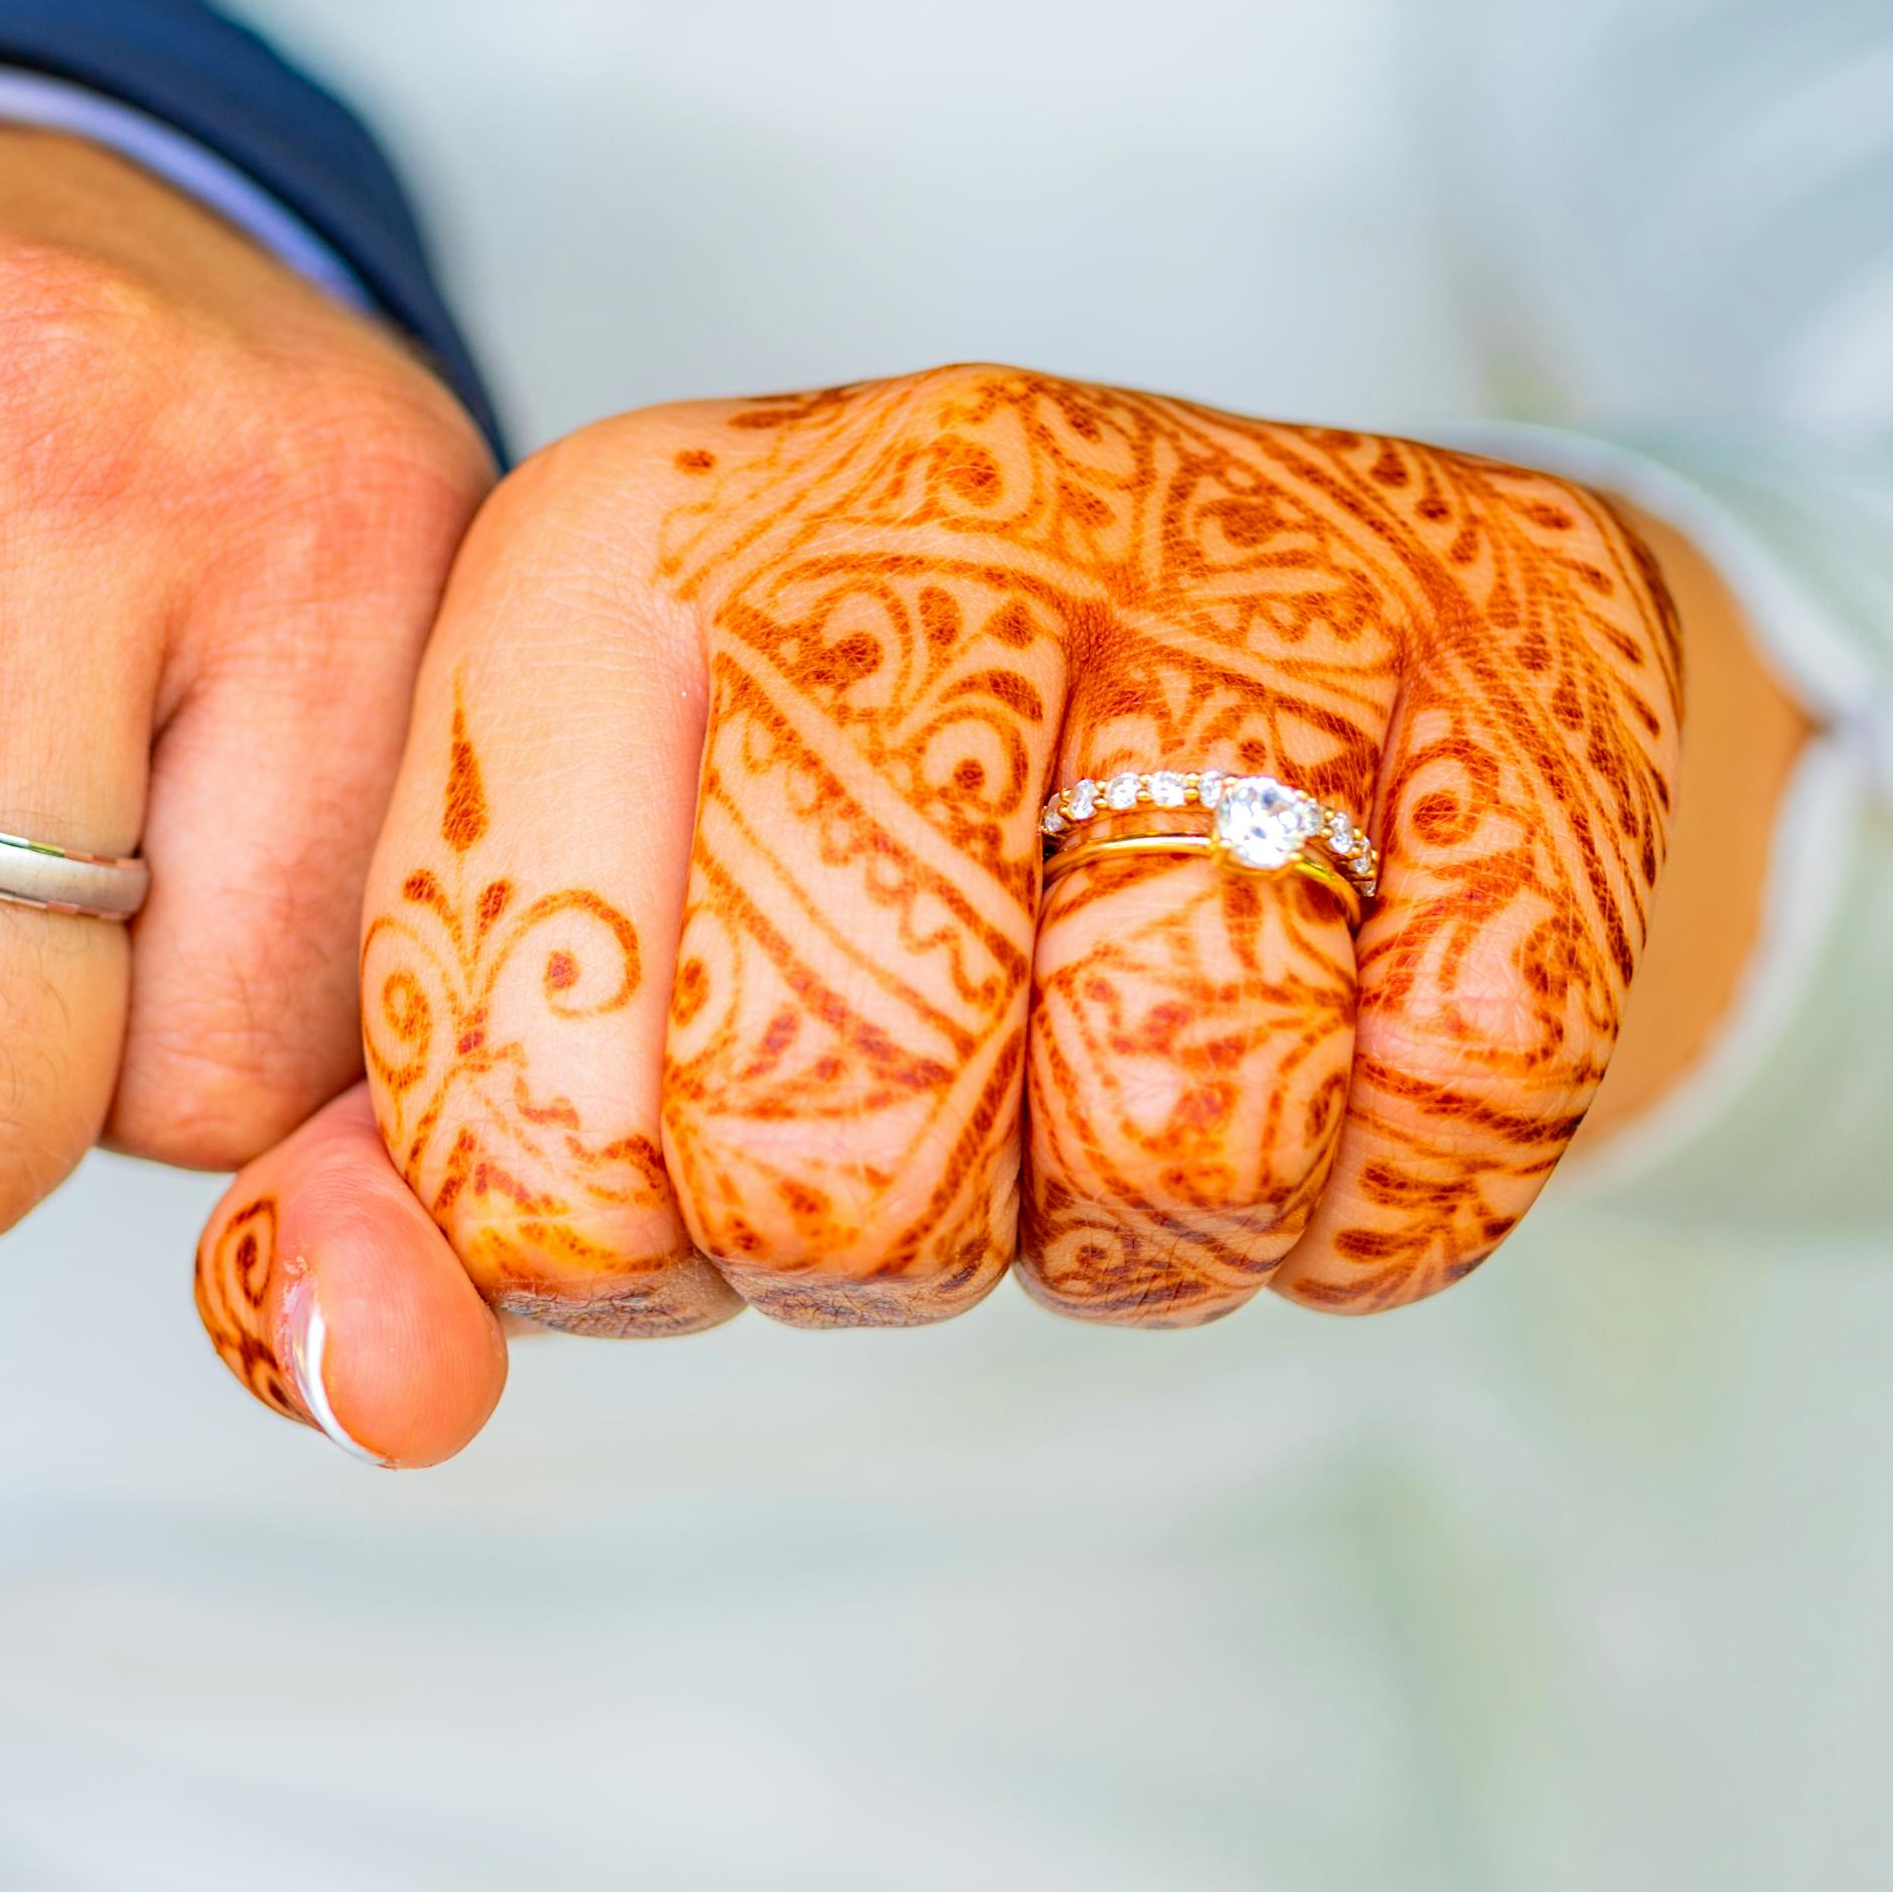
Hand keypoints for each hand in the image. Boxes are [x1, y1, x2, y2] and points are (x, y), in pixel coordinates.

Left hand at [193, 365, 1773, 1466]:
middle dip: (887, 1242)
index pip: (509, 1099)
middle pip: (829, 1147)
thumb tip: (368, 1385)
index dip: (608, 1226)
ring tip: (1132, 1073)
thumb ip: (438, 1170)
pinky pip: (1425, 1139)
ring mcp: (1236, 578)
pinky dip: (1376, 1193)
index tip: (689, 1122)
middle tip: (944, 1124)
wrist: (1391, 649)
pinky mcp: (1524, 698)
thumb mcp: (629, 950)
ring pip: (1157, 1146)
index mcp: (611, 551)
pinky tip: (1340, 1047)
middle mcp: (907, 506)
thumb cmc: (941, 833)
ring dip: (1146, 1225)